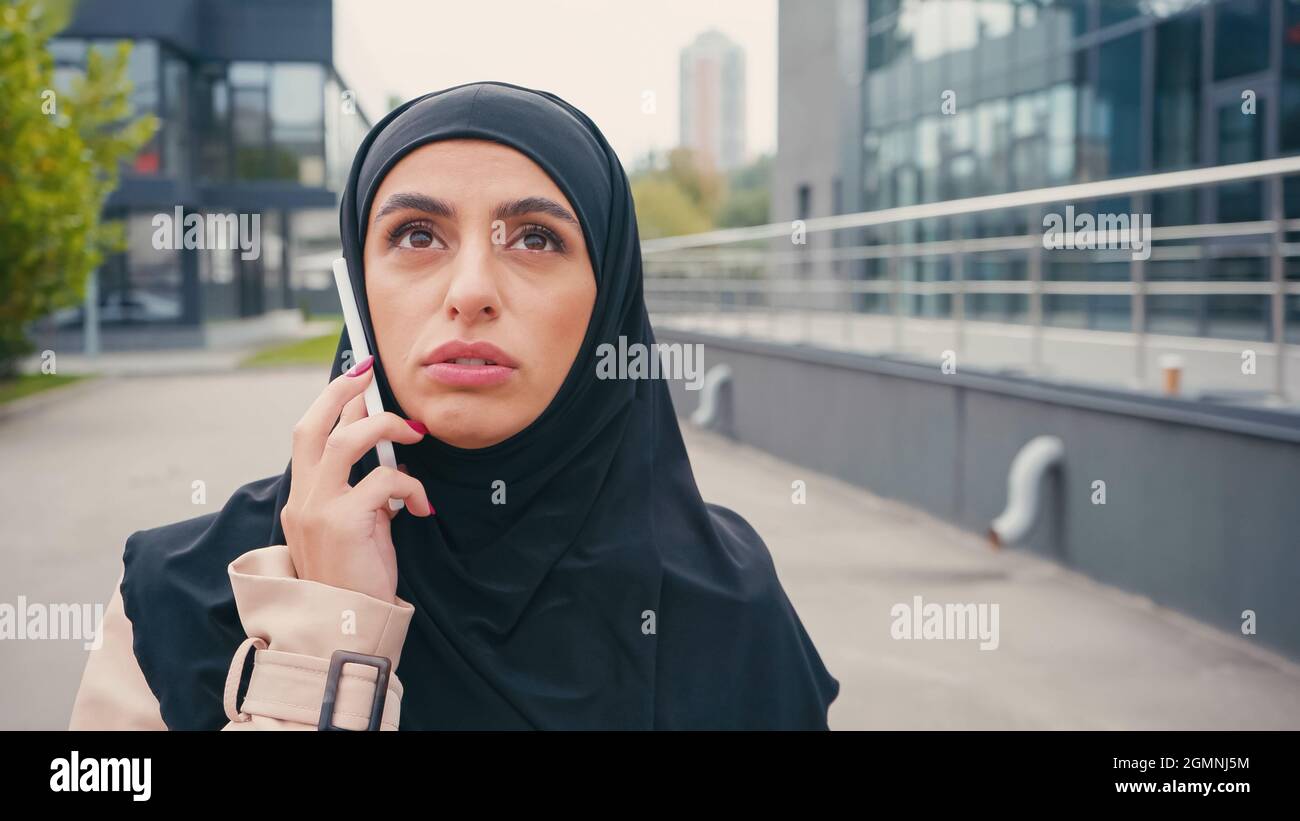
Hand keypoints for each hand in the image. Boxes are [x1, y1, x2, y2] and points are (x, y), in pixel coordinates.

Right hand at [280, 356, 434, 603]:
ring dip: (385, 428)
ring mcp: (318, 509)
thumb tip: (389, 454)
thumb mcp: (355, 527)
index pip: (308, 435)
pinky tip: (422, 508)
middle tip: (371, 374)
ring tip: (415, 434)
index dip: (332, 401)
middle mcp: (302, 498)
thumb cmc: (355, 578)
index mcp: (302, 498)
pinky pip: (384, 481)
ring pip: (346, 442)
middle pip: (313, 426)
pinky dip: (411, 487)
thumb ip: (362, 491)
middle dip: (343, 392)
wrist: (344, 625)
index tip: (357, 377)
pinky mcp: (343, 522)